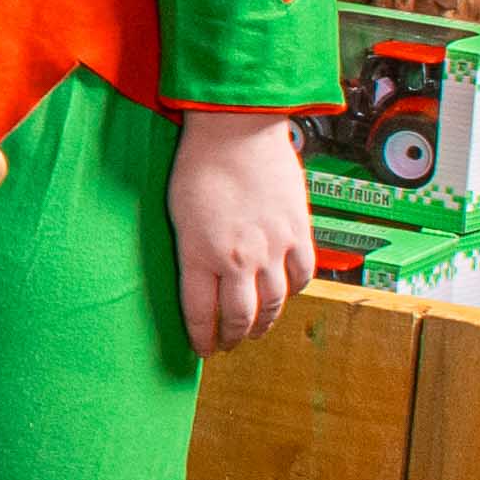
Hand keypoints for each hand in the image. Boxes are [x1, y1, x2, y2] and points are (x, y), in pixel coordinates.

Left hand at [167, 109, 314, 358]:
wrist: (237, 130)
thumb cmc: (197, 165)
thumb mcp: (177, 214)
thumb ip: (190, 251)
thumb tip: (199, 277)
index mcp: (199, 256)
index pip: (200, 313)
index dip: (202, 338)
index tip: (201, 349)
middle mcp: (237, 259)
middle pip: (239, 316)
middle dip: (232, 337)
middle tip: (228, 344)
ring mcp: (272, 247)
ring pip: (274, 303)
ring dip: (265, 322)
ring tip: (255, 329)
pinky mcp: (298, 232)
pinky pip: (302, 274)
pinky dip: (294, 290)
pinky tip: (285, 294)